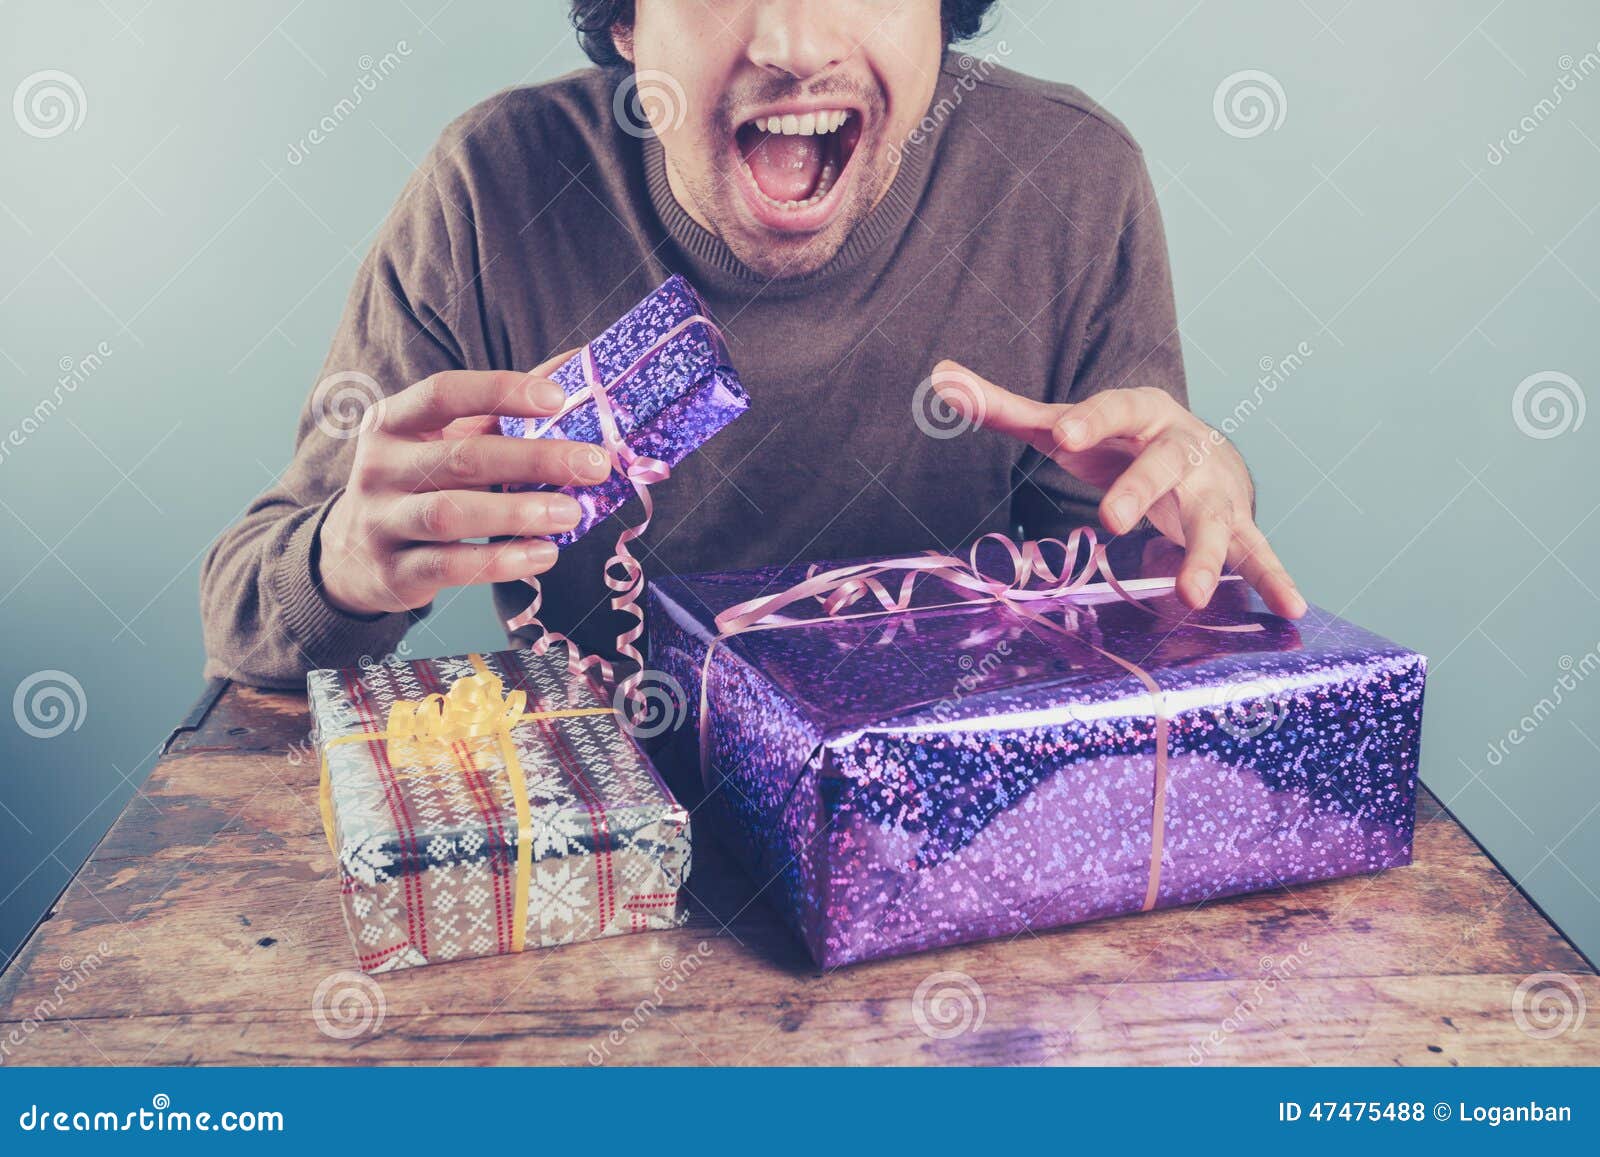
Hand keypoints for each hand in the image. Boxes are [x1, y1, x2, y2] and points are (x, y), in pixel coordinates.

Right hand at [316, 351, 610, 616]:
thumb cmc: (420, 482)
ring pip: (452, 514)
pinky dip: (502, 561)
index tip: (558, 398)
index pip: (443, 393)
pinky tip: (543, 553)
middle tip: (594, 465)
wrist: (353, 555)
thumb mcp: (446, 439)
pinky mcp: (395, 572)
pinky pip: (451, 566)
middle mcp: (380, 467)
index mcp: (393, 421)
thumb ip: (502, 408)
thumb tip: (577, 364)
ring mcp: (382, 521)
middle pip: (462, 458)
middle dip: (534, 459)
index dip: (501, 390)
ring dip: (518, 513)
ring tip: (572, 514)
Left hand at [932, 360, 1306, 618]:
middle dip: (1138, 490)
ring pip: (1214, 518)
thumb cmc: (1119, 439)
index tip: (1062, 434)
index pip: (1117, 408)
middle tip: (1109, 521)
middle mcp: (1183, 446)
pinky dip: (1276, 579)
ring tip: (1195, 596)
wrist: (1198, 448)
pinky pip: (1259, 553)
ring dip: (1208, 556)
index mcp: (1141, 414)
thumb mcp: (1068, 424)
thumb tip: (939, 377)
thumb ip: (1006, 409)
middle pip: (1163, 464)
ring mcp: (1213, 489)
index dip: (1092, 419)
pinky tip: (1292, 609)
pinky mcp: (1236, 524)